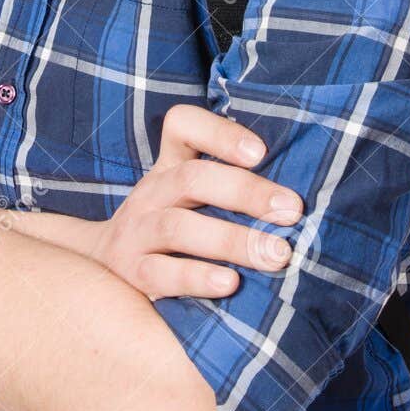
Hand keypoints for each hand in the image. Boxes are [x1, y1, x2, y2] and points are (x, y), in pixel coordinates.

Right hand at [88, 103, 302, 300]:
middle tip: (292, 211)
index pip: (181, 125)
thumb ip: (231, 186)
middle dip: (246, 193)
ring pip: (179, 227)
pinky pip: (162, 274)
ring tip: (276, 254)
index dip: (220, 134)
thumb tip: (305, 189)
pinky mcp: (133, 273)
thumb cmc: (173, 227)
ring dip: (232, 239)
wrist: (104, 267)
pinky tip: (231, 284)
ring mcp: (137, 232)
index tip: (261, 152)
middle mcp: (152, 193)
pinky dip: (197, 277)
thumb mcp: (191, 197)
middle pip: (192, 179)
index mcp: (170, 165)